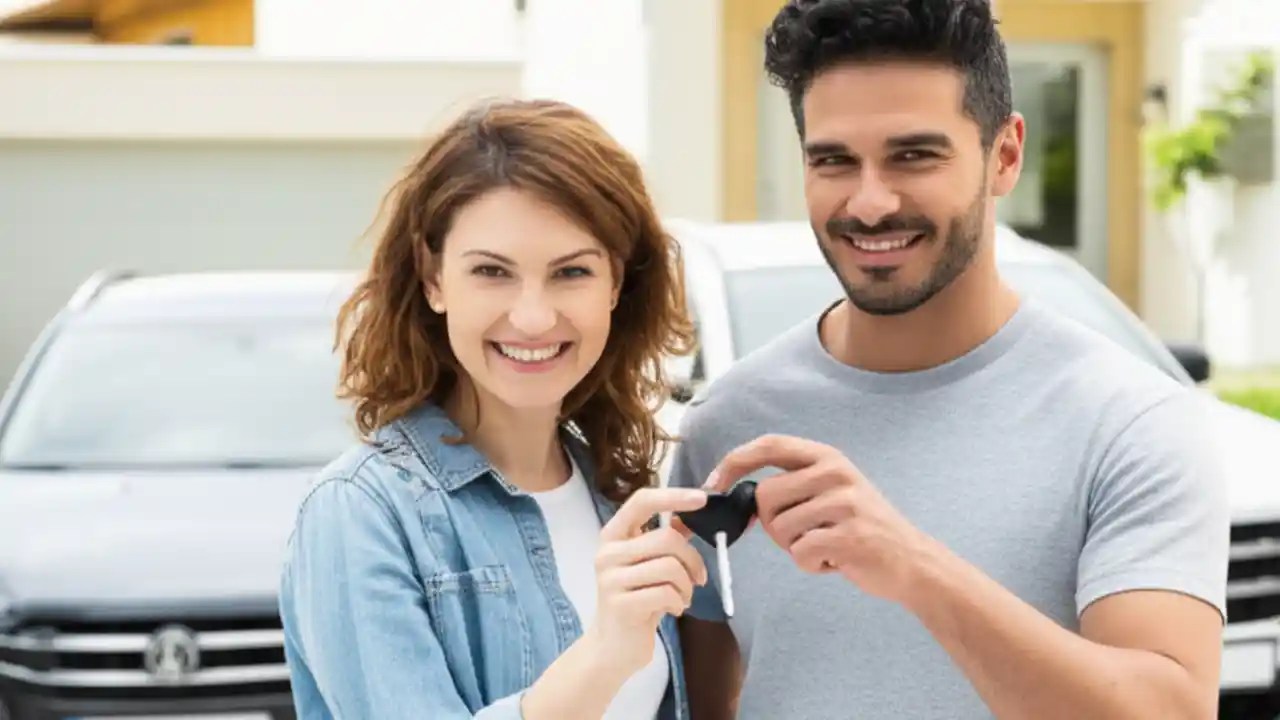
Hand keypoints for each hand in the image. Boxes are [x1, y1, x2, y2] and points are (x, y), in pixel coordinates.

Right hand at [586, 487, 709, 673]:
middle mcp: (607, 552)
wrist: (612, 647)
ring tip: (683, 597)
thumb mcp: (649, 565)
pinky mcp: (620, 604)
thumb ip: (665, 539)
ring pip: (670, 567)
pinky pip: (666, 593)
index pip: (642, 501)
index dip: (674, 496)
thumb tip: (692, 513)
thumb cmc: (637, 600)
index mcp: (613, 535)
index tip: (702, 498)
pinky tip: (672, 609)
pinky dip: (679, 602)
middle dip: (693, 559)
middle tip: (699, 578)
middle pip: (667, 538)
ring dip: (688, 586)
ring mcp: (610, 579)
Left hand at [706, 434, 935, 604]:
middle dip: (772, 525)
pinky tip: (836, 560)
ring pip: (779, 530)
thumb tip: (734, 493)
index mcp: (827, 456)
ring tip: (826, 546)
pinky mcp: (849, 536)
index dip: (735, 462)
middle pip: (765, 497)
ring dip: (795, 548)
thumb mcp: (831, 491)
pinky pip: (801, 553)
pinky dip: (811, 564)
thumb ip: (791, 486)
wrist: (912, 561)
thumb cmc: (860, 528)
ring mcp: (845, 503)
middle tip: (803, 534)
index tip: (713, 484)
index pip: (769, 445)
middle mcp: (835, 472)